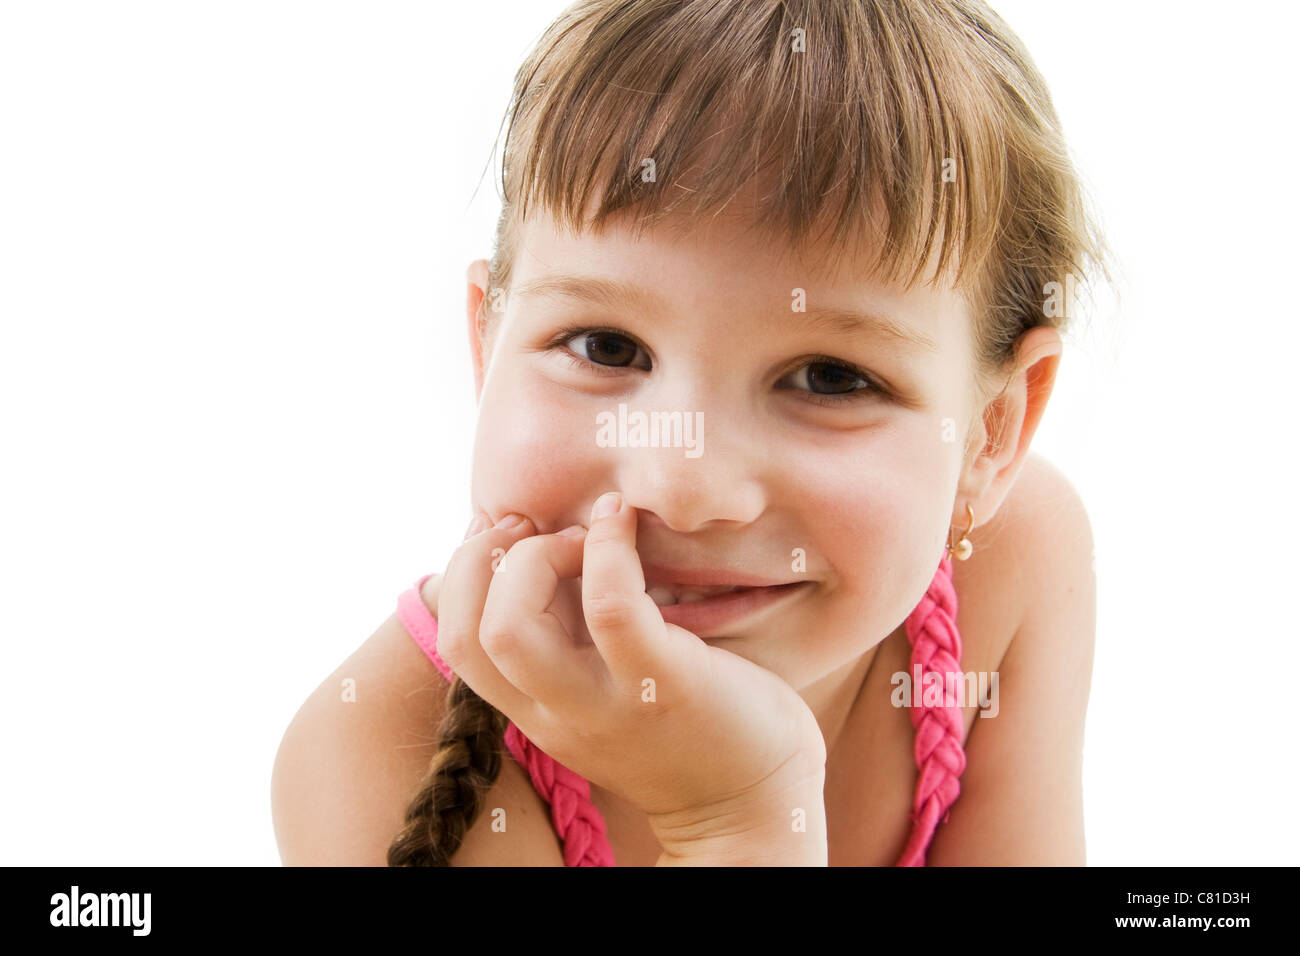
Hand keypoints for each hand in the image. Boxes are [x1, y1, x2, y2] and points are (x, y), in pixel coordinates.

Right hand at [434, 497, 827, 839]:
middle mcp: (557, 716)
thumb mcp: (604, 686)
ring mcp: (605, 704)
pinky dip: (608, 549)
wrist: (753, 803)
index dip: (464, 574)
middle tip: (536, 529)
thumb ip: (570, 633)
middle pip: (471, 635)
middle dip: (485, 560)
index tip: (506, 537)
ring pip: (514, 626)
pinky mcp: (663, 683)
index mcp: (538, 713)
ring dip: (536, 556)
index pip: (460, 645)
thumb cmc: (688, 725)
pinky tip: (623, 520)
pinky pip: (611, 605)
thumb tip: (544, 550)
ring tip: (583, 533)